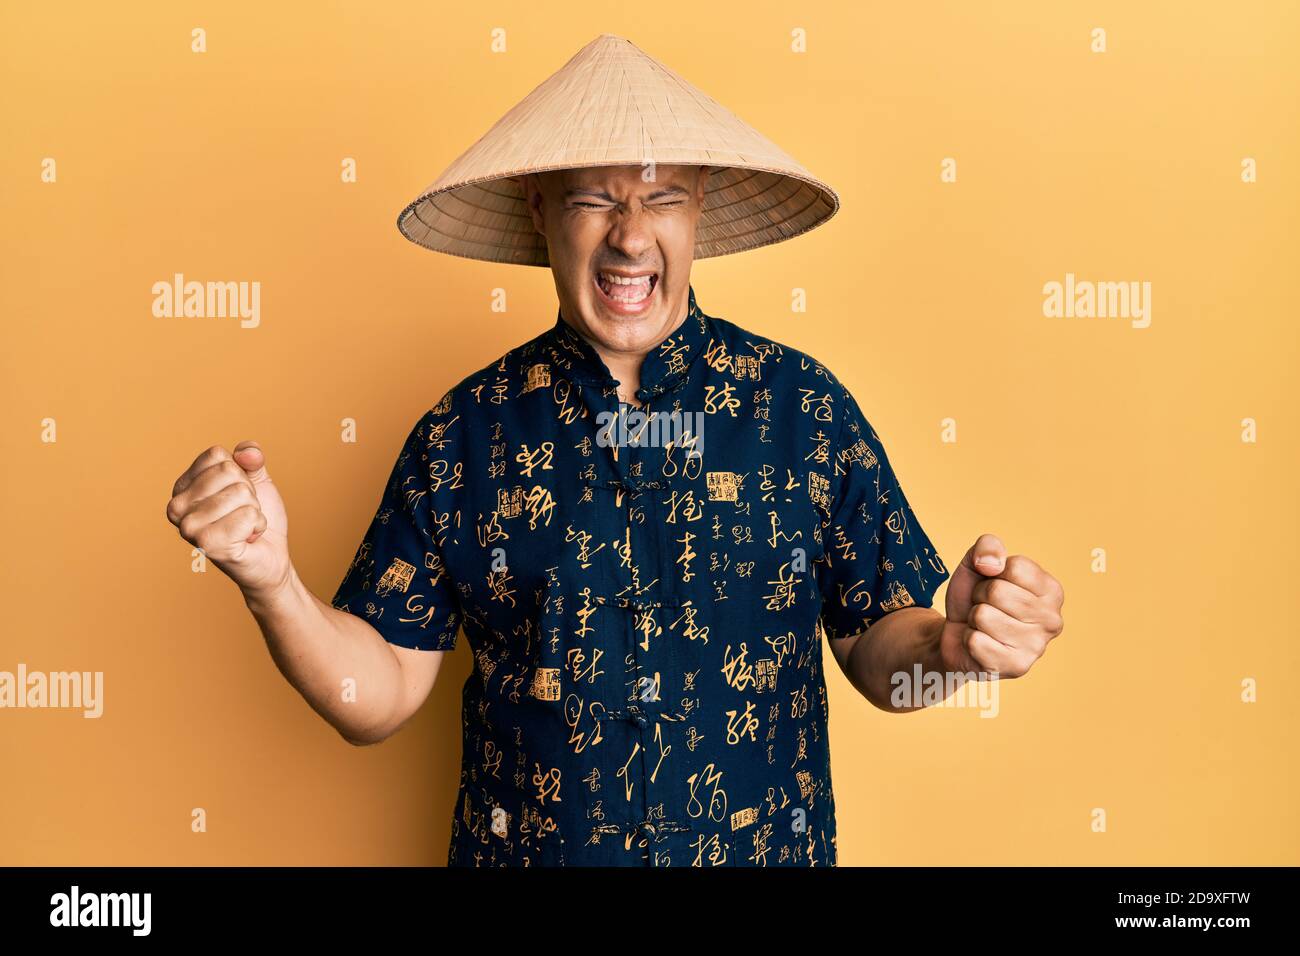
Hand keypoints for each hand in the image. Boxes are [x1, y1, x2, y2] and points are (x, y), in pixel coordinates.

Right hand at [165, 441, 291, 596]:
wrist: (269, 557)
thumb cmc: (255, 518)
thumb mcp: (256, 480)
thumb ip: (251, 458)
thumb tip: (247, 452)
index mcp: (182, 487)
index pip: (217, 456)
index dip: (239, 473)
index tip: (237, 496)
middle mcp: (177, 507)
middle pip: (229, 472)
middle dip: (248, 493)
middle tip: (241, 515)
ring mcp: (189, 528)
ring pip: (240, 493)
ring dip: (254, 511)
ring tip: (243, 527)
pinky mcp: (207, 544)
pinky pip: (248, 515)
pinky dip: (258, 525)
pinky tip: (247, 539)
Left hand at [937, 533, 1063, 677]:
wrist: (955, 633)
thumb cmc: (974, 597)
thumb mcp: (977, 563)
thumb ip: (987, 546)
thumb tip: (992, 564)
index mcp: (1052, 590)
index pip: (1014, 567)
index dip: (991, 573)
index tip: (993, 584)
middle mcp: (1052, 620)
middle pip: (997, 591)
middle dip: (979, 597)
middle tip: (984, 607)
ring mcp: (1036, 647)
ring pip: (983, 616)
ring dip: (974, 619)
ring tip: (983, 626)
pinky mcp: (1016, 668)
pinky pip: (975, 641)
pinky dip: (969, 640)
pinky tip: (980, 644)